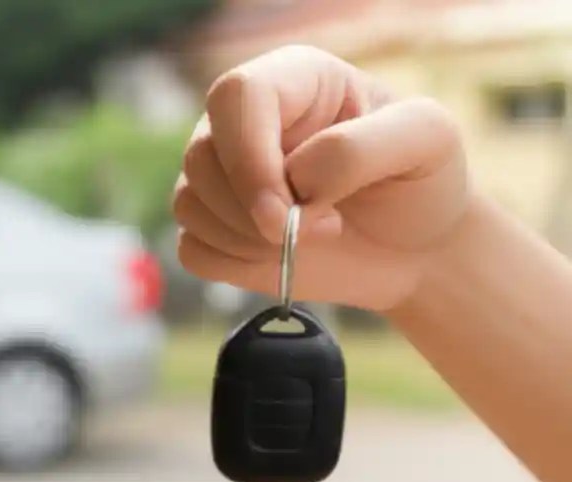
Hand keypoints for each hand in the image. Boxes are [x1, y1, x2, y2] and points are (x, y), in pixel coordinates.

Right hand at [174, 45, 472, 311]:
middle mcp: (244, 122)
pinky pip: (192, 249)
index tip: (288, 211)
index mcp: (292, 80)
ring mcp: (222, 175)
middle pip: (201, 157)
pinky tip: (281, 259)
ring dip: (250, 241)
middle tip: (327, 228)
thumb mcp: (427, 140)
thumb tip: (294, 181)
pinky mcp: (213, 227)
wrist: (417, 245)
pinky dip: (234, 265)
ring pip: (190, 205)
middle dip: (257, 213)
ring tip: (313, 239)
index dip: (249, 156)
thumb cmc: (422, 181)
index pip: (236, 97)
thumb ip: (357, 149)